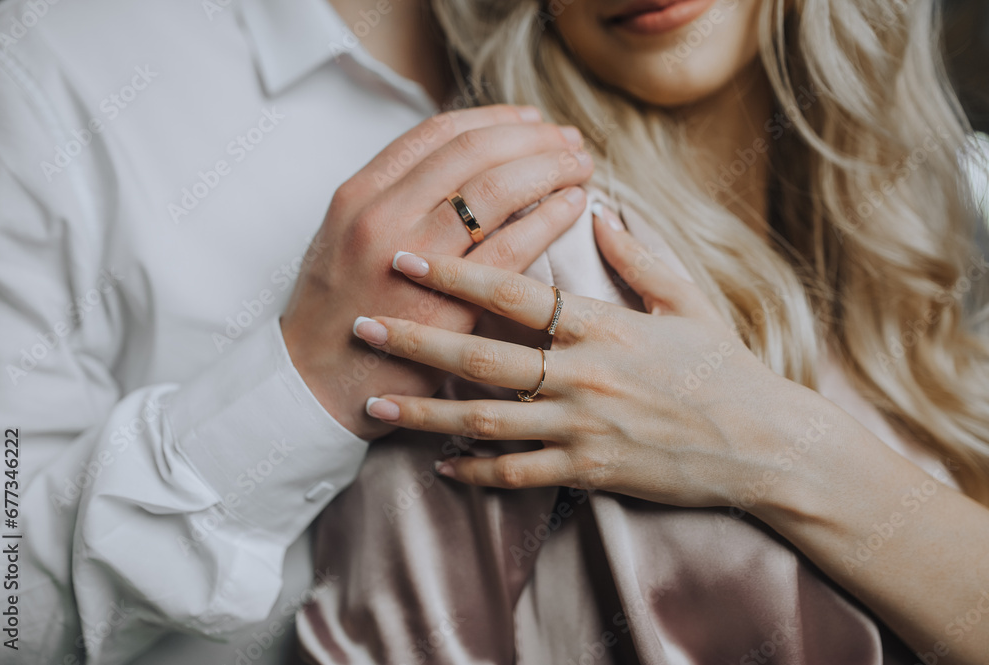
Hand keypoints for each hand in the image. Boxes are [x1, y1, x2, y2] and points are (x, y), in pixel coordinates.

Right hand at [281, 105, 592, 438]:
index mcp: (359, 195)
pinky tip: (574, 204)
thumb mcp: (343, 237)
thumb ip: (392, 198)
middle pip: (474, 151)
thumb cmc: (334, 312)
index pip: (437, 133)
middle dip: (532, 137)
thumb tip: (459, 168)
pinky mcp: (447, 304)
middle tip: (568, 140)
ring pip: (496, 189)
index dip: (493, 119)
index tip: (529, 121)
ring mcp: (415, 259)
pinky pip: (511, 246)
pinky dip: (550, 217)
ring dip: (549, 168)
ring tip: (579, 165)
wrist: (314, 385)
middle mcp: (384, 217)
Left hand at [352, 204, 820, 510]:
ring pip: (487, 421)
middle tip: (362, 325)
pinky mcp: (589, 472)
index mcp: (604, 327)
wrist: (764, 446)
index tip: (406, 258)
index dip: (455, 273)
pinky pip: (520, 474)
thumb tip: (600, 211)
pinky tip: (439, 466)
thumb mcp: (689, 301)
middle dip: (416, 339)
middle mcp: (583, 377)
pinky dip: (477, 471)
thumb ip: (639, 257)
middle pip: (482, 357)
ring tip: (376, 402)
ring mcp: (583, 429)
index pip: (515, 293)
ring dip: (427, 412)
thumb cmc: (726, 369)